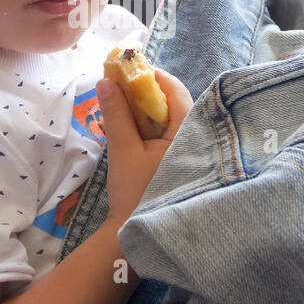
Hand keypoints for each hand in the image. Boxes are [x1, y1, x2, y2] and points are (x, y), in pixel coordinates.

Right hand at [97, 67, 192, 222]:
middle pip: (174, 102)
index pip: (175, 90)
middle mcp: (197, 136)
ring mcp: (191, 149)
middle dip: (145, 93)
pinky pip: (168, 134)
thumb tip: (105, 81)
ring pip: (170, 118)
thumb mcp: (123, 149)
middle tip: (119, 90)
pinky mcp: (182, 159)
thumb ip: (116, 113)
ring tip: (120, 109)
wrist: (137, 232)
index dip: (151, 77)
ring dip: (146, 111)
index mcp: (189, 130)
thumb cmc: (134, 191)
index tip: (127, 71)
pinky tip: (131, 131)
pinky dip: (150, 128)